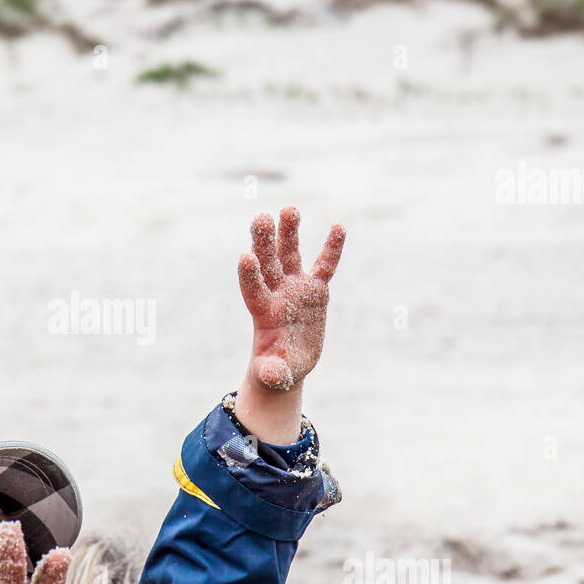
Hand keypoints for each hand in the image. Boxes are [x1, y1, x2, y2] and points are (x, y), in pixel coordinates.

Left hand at [237, 207, 344, 391]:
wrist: (289, 361)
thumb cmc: (277, 368)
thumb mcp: (275, 374)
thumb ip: (272, 372)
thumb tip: (271, 374)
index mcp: (263, 312)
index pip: (253, 289)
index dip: (249, 274)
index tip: (245, 255)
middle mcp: (276, 292)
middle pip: (268, 262)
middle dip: (265, 241)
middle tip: (261, 217)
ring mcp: (295, 287)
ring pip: (290, 254)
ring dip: (289, 232)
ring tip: (289, 209)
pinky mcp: (315, 288)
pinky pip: (324, 265)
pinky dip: (331, 248)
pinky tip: (338, 227)